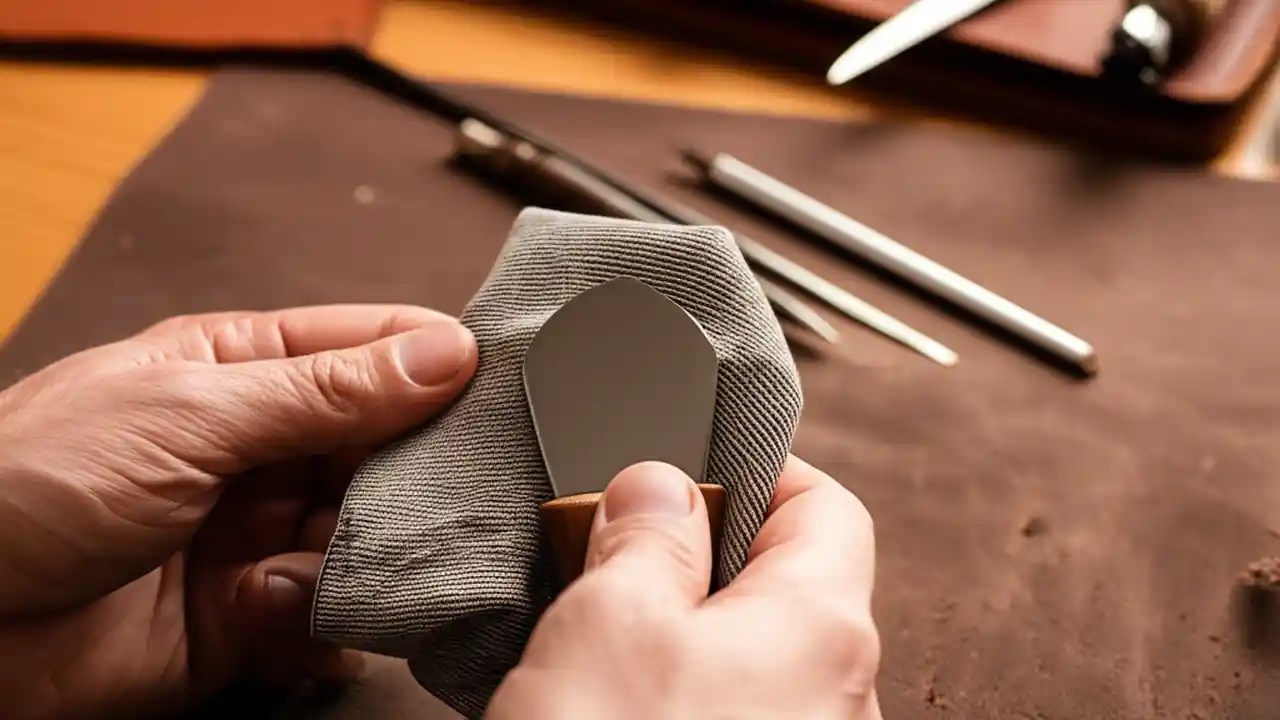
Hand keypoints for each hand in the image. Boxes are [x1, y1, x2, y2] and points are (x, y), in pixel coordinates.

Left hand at [0, 305, 477, 718]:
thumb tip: (445, 352)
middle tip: (434, 497)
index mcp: (243, 370)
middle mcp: (262, 448)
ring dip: (360, 554)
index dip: (441, 361)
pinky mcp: (250, 617)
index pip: (372, 348)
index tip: (505, 384)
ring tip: (305, 562)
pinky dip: (320, 621)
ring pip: (373, 535)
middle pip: (389, 448)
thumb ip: (326, 389)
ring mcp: (259, 531)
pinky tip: (267, 614)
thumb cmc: (30, 485)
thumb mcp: (189, 413)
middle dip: (414, 475)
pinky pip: (332, 614)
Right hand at [488, 458, 880, 718]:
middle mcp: (837, 697)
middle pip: (783, 581)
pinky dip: (674, 690)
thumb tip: (659, 486)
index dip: (756, 470)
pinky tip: (610, 700)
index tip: (686, 463)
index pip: (825, 506)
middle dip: (697, 553)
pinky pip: (731, 713)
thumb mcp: (613, 621)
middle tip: (615, 545)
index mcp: (823, 629)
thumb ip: (648, 533)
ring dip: (677, 627)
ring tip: (597, 624)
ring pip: (749, 656)